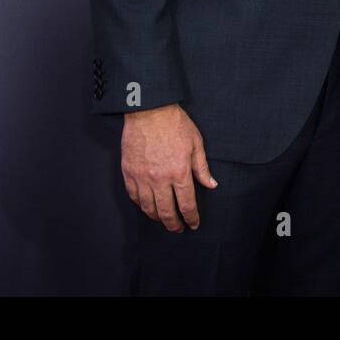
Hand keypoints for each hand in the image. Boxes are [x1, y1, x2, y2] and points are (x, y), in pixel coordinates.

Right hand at [120, 104, 216, 231]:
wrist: (149, 110)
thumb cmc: (175, 124)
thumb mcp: (196, 143)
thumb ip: (202, 168)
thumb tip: (211, 185)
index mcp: (179, 172)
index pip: (187, 205)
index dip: (191, 218)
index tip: (194, 224)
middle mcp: (160, 179)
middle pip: (166, 212)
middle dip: (174, 224)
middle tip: (178, 229)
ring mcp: (142, 177)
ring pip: (148, 208)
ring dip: (157, 218)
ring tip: (163, 221)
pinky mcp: (129, 172)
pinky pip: (134, 196)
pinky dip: (141, 205)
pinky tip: (147, 207)